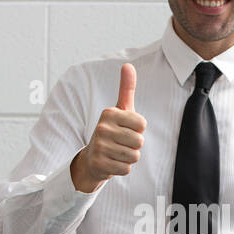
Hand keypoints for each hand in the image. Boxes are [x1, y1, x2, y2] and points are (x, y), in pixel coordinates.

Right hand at [71, 63, 145, 192]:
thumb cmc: (111, 131)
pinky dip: (122, 168)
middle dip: (134, 145)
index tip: (125, 129)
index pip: (142, 124)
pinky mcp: (100, 164)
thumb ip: (126, 89)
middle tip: (121, 143)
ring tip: (117, 153)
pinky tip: (112, 162)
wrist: (92, 158)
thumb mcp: (119, 109)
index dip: (138, 130)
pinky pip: (126, 168)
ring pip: (134, 156)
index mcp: (109, 113)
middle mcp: (102, 128)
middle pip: (139, 141)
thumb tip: (128, 65)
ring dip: (129, 157)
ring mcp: (100, 147)